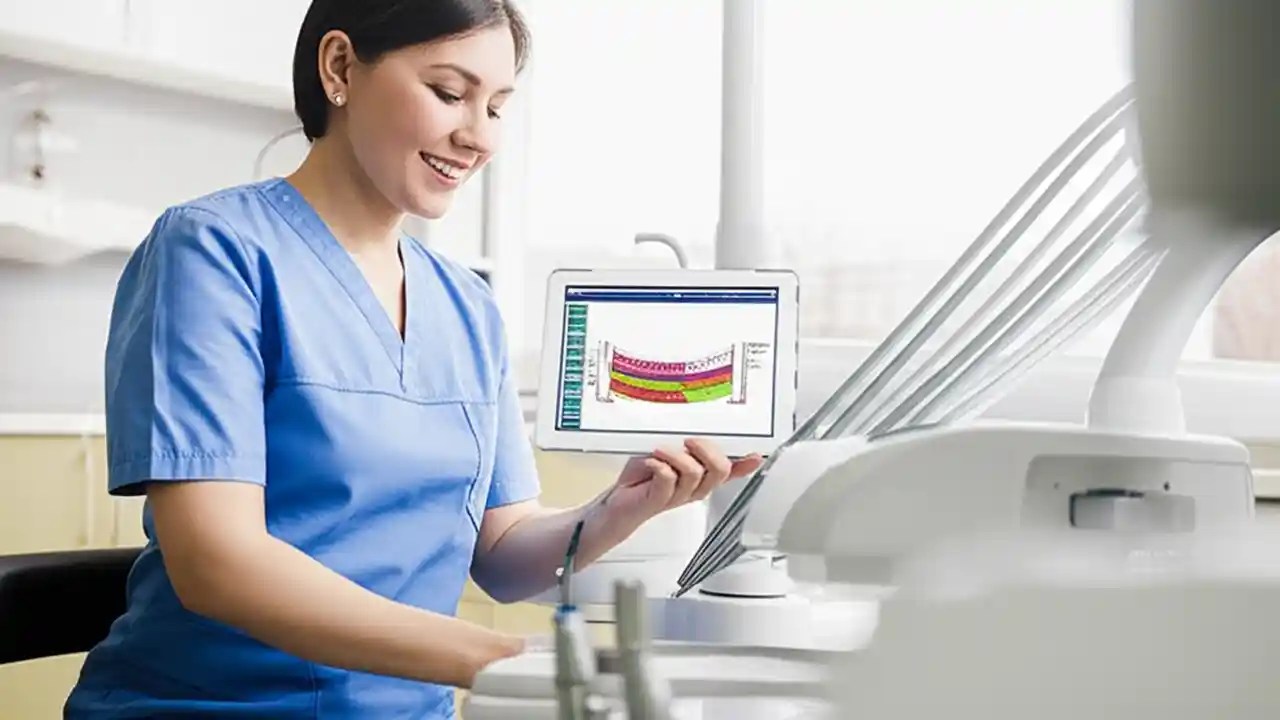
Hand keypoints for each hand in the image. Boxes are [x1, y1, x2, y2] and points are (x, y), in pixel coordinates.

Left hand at [603, 438, 763, 529]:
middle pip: (719, 470)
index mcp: (700, 477)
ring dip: (675, 455)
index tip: (756, 456)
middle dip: (706, 449)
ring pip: (693, 472)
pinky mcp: (658, 500)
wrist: (617, 502)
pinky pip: (668, 478)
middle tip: (688, 441)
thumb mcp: (665, 454)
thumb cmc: (641, 477)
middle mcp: (694, 489)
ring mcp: (678, 496)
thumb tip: (696, 433)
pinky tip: (650, 463)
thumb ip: (684, 447)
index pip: (729, 472)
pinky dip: (659, 465)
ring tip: (659, 451)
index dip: (745, 465)